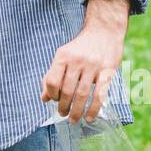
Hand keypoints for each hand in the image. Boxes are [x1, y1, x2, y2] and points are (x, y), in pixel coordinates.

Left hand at [40, 0, 129, 123]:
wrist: (104, 31)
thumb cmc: (80, 48)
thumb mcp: (63, 56)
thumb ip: (52, 75)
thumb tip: (44, 98)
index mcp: (63, 56)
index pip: (53, 81)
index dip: (51, 94)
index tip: (54, 101)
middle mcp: (77, 60)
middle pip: (67, 90)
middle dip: (63, 106)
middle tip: (63, 114)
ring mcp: (93, 66)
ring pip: (82, 94)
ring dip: (76, 111)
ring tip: (73, 119)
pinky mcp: (107, 71)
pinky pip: (99, 95)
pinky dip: (94, 109)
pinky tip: (89, 117)